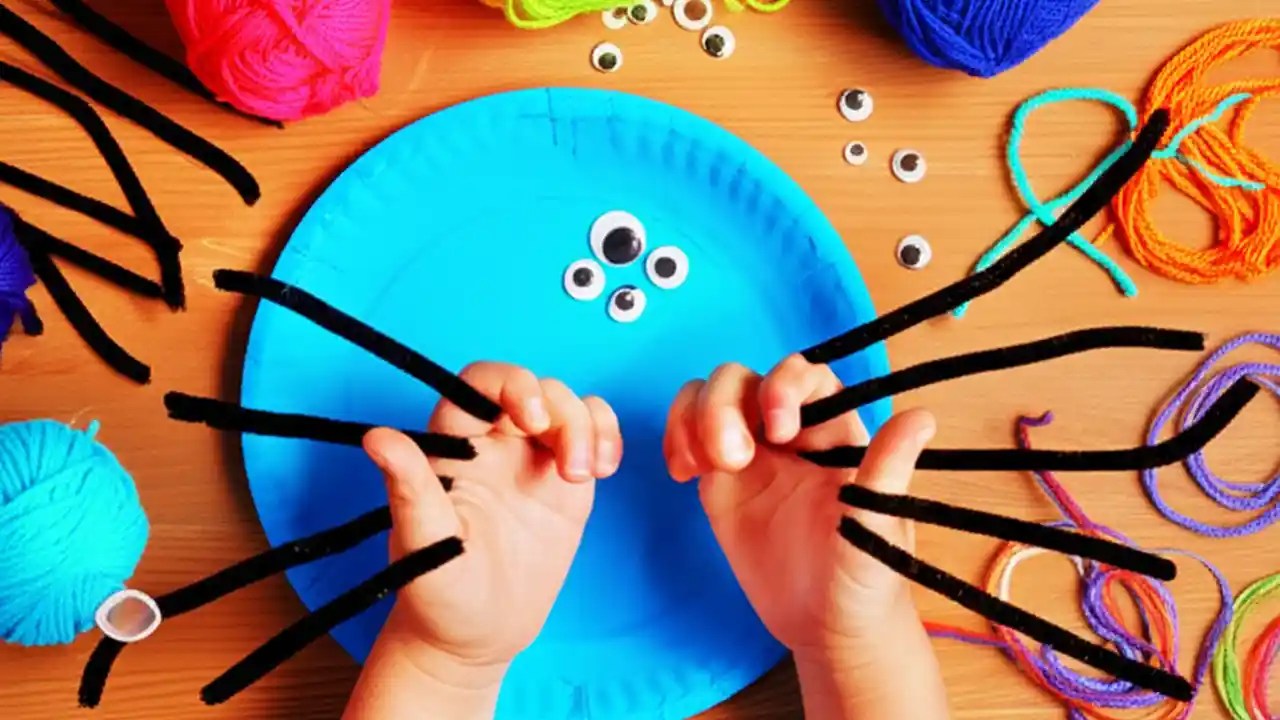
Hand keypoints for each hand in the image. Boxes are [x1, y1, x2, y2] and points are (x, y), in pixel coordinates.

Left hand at [362, 362, 621, 679]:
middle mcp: (493, 442)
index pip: (480, 383)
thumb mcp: (424, 547)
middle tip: (568, 465)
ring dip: (586, 425)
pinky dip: (607, 436)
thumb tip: (376, 438)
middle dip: (561, 410)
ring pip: (567, 405)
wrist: (476, 637)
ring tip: (583, 476)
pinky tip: (603, 468)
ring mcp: (533, 458)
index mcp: (452, 445)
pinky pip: (592, 433)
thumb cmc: (437, 595)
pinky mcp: (565, 480)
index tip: (530, 418)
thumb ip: (409, 490)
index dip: (510, 383)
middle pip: (535, 388)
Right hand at [663, 355, 936, 655]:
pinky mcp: (720, 481)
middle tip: (731, 460)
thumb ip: (888, 471)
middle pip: (743, 380)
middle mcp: (789, 432)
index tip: (779, 429)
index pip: (804, 378)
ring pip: (710, 399)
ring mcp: (751, 454)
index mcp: (833, 433)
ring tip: (700, 467)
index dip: (784, 386)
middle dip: (724, 406)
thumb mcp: (878, 528)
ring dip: (695, 417)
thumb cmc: (866, 577)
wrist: (829, 627)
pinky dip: (677, 438)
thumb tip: (921, 418)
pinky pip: (690, 435)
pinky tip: (684, 472)